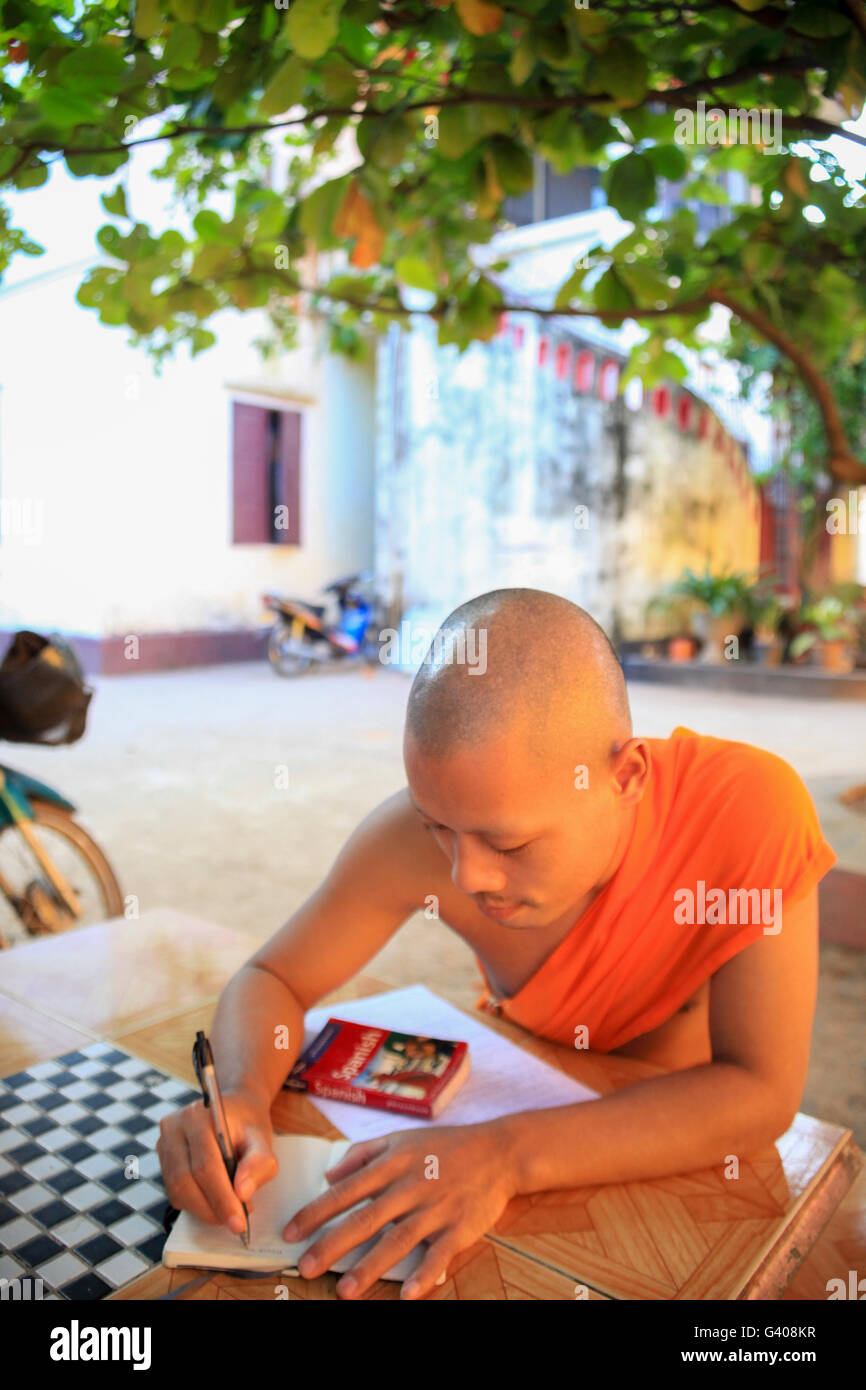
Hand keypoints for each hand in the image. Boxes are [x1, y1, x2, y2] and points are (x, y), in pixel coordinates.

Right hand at [157, 1091, 277, 1231]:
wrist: (234, 1107)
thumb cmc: (248, 1125)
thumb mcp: (263, 1140)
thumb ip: (259, 1164)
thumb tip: (242, 1194)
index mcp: (198, 1116)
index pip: (205, 1165)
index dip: (221, 1198)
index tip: (239, 1223)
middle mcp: (174, 1127)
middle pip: (185, 1180)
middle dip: (211, 1209)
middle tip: (235, 1223)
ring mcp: (164, 1142)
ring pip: (176, 1189)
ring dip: (202, 1209)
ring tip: (228, 1211)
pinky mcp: (162, 1157)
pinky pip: (173, 1190)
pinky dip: (194, 1203)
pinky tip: (214, 1200)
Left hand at [282, 1121, 517, 1299]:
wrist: (498, 1152)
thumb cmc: (444, 1146)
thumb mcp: (400, 1139)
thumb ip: (362, 1154)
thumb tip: (328, 1175)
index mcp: (392, 1164)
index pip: (346, 1190)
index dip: (316, 1211)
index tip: (291, 1232)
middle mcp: (409, 1187)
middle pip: (366, 1219)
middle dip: (333, 1245)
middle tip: (306, 1267)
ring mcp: (435, 1209)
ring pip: (398, 1240)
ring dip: (370, 1267)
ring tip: (345, 1291)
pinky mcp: (459, 1227)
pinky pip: (438, 1254)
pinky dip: (424, 1275)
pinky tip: (408, 1296)